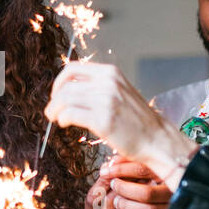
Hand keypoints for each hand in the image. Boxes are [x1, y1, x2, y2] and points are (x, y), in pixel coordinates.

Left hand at [46, 63, 197, 186]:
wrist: (156, 139)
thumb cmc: (136, 120)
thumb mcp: (119, 92)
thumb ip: (97, 87)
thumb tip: (67, 90)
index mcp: (110, 73)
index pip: (72, 69)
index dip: (58, 83)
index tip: (56, 95)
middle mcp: (108, 83)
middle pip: (66, 87)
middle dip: (54, 101)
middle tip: (52, 112)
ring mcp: (106, 101)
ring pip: (64, 100)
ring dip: (55, 111)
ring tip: (57, 119)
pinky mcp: (103, 120)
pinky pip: (70, 114)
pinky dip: (62, 119)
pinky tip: (65, 124)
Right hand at [86, 157, 170, 208]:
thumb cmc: (127, 199)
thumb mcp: (114, 187)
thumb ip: (110, 176)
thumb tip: (110, 163)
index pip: (92, 198)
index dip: (103, 183)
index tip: (114, 170)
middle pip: (107, 203)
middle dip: (120, 185)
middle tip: (133, 171)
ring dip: (133, 192)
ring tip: (144, 179)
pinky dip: (143, 203)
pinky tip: (149, 194)